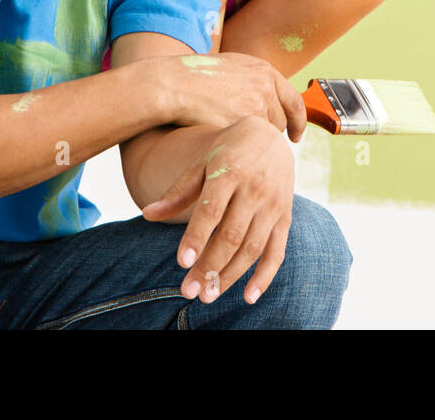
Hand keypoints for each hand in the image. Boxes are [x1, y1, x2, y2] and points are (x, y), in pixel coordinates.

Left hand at [142, 116, 294, 305]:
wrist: (268, 136)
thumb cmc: (226, 152)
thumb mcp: (200, 165)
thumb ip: (177, 193)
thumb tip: (148, 215)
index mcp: (230, 171)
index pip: (212, 209)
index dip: (197, 237)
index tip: (182, 263)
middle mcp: (255, 188)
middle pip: (232, 235)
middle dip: (210, 267)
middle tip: (188, 292)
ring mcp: (273, 203)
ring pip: (253, 247)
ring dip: (231, 276)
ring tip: (208, 296)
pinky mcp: (286, 216)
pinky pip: (277, 251)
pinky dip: (265, 276)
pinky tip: (248, 297)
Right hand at [148, 52, 306, 141]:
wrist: (173, 84)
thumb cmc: (197, 76)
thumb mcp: (234, 66)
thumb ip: (256, 80)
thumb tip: (271, 97)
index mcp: (264, 72)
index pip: (294, 101)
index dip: (298, 121)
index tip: (297, 136)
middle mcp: (264, 87)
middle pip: (280, 122)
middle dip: (267, 132)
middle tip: (248, 136)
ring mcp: (254, 105)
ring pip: (264, 135)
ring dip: (252, 140)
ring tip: (229, 131)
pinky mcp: (240, 123)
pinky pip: (248, 143)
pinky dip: (239, 146)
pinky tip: (222, 137)